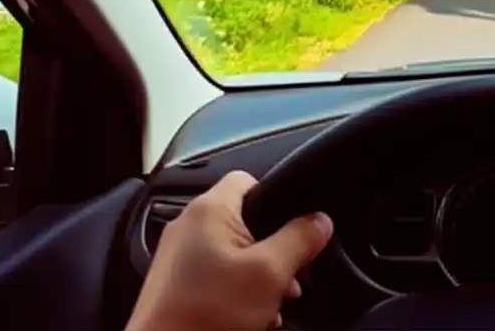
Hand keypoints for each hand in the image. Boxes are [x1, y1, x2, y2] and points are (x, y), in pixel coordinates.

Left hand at [126, 171, 332, 330]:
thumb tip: (319, 221)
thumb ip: (299, 240)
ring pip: (232, 251)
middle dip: (271, 249)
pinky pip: (215, 274)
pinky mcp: (175, 283)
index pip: (248, 179)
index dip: (276, 198)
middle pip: (244, 221)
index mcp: (209, 211)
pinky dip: (235, 289)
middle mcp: (188, 226)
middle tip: (284, 275)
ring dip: (256, 274)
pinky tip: (247, 313)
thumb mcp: (270, 273)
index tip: (292, 226)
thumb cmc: (205, 315)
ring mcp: (178, 256)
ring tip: (268, 303)